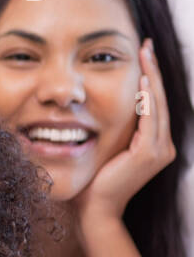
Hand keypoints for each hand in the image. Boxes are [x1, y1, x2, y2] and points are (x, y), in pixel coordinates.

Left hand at [76, 39, 176, 227]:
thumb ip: (112, 130)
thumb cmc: (93, 182)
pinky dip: (148, 99)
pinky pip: (150, 119)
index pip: (154, 104)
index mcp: (154, 144)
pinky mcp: (148, 154)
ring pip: (158, 105)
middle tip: (146, 46)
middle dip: (153, 71)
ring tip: (145, 55)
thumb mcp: (106, 148)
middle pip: (160, 99)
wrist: (95, 210)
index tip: (142, 55)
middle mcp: (162, 146)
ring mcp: (159, 150)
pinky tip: (143, 82)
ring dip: (152, 78)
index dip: (150, 78)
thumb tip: (98, 109)